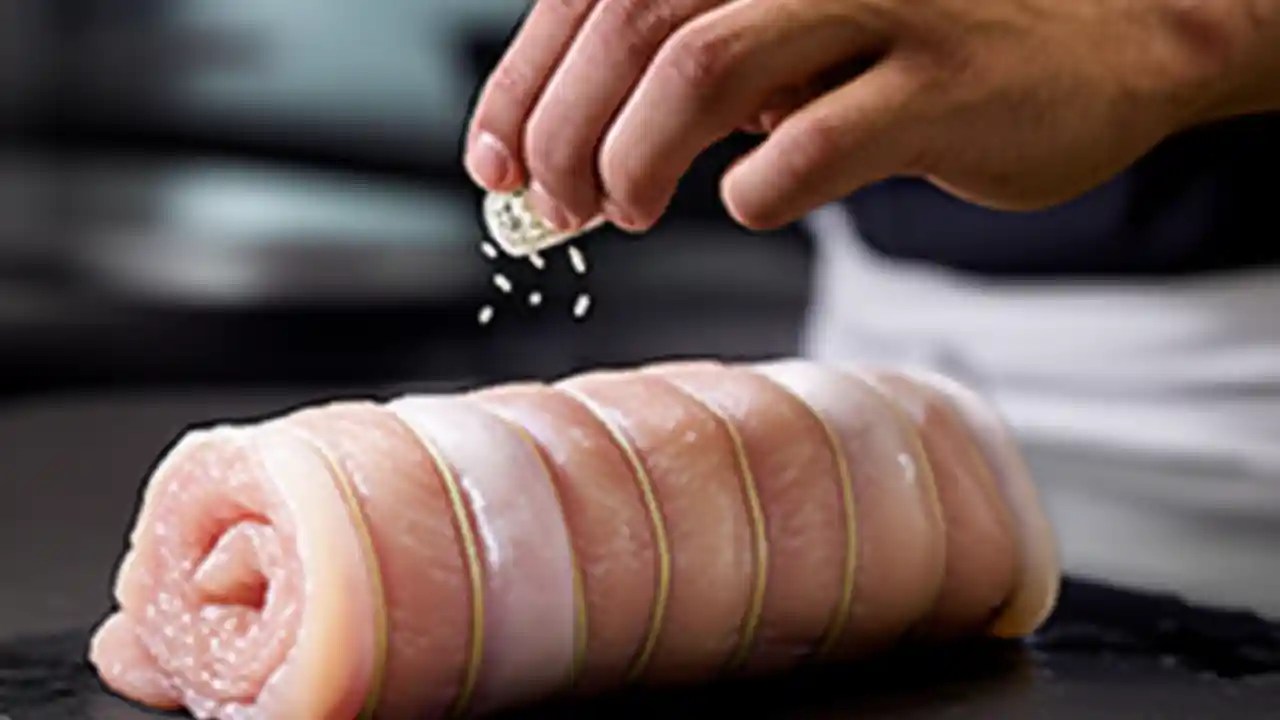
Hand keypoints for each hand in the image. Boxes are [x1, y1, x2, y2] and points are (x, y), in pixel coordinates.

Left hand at [464, 0, 1277, 231]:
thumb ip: (687, 75)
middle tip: (558, 206)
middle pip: (631, 23)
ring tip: (626, 211)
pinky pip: (813, 143)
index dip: (521, 82)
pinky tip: (755, 201)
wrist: (1105, 42)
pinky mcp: (945, 83)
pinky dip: (757, 190)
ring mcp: (882, 6)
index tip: (496, 165)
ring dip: (636, 154)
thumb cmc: (922, 49)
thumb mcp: (792, 36)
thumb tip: (564, 155)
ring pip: (701, 63)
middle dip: (565, 129)